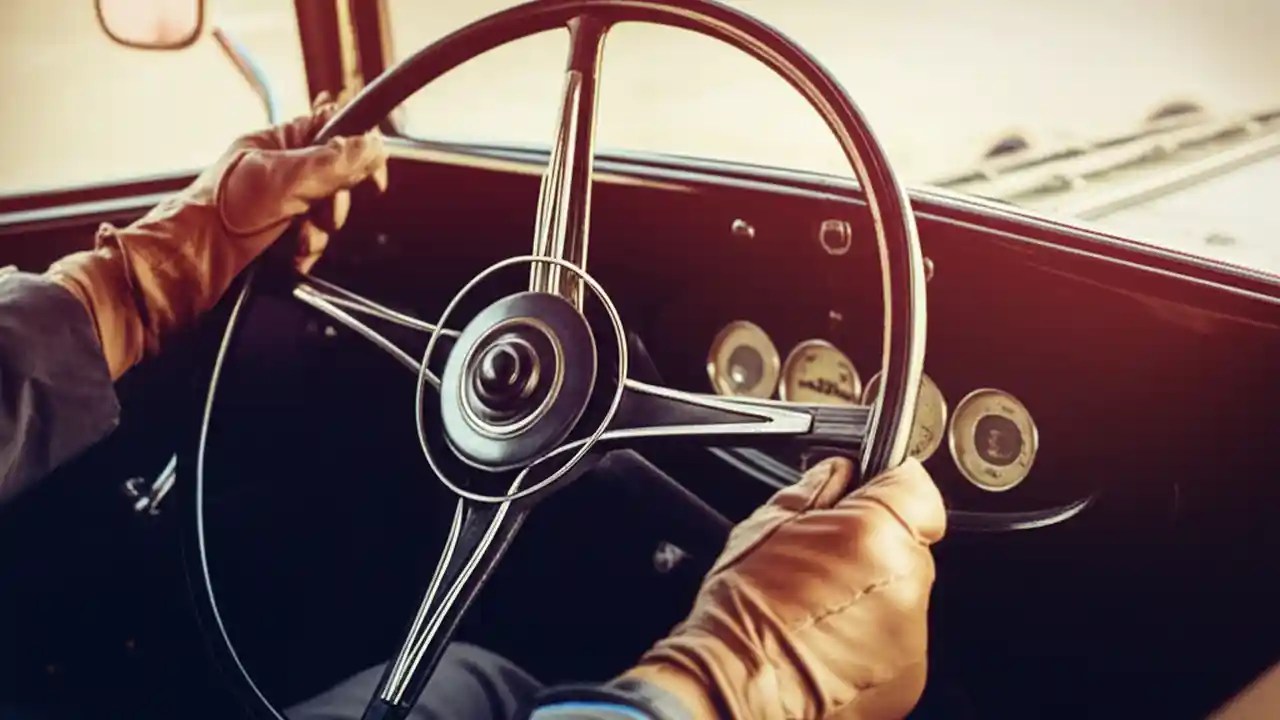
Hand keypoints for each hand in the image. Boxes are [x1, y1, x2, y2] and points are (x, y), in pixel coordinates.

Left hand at [47, 95, 388, 378]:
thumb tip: (372, 146)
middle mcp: (276, 173)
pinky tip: (292, 261)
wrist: (180, 274)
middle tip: (319, 217)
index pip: (331, 130)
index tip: (371, 176)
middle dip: (333, 205)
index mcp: (273, 145)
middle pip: (336, 180)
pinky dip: (307, 255)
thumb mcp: (283, 181)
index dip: (356, 151)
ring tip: (298, 246)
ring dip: (319, 235)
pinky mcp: (273, 241)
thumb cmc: (213, 222)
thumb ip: (333, 162)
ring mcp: (274, 208)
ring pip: (325, 216)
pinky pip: (310, 244)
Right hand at [621, 457, 945, 719]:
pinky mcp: (909, 676)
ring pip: (903, 592)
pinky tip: (827, 639)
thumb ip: (816, 488)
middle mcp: (905, 583)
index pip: (917, 487)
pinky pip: (898, 638)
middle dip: (875, 545)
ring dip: (873, 593)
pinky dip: (871, 636)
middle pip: (910, 543)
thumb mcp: (766, 525)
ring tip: (819, 606)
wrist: (736, 688)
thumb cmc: (743, 614)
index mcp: (874, 534)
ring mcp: (911, 635)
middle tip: (825, 559)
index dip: (891, 485)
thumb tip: (839, 471)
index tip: (872, 490)